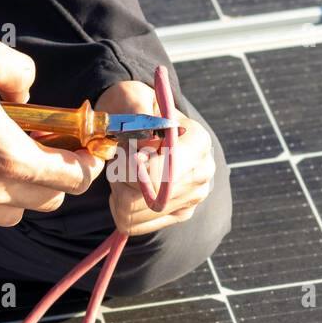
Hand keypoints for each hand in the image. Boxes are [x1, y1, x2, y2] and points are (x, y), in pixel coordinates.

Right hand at [0, 33, 103, 226]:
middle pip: (50, 201)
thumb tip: (26, 91)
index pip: (72, 180)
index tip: (88, 148)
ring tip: (15, 157)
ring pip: (17, 213)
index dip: (89, 164)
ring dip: (27, 191)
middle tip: (53, 147)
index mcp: (8, 158)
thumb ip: (20, 70)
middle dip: (60, 176)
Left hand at [96, 80, 214, 235]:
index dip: (134, 170)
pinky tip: (126, 187)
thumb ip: (135, 114)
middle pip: (148, 199)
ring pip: (136, 214)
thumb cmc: (133, 108)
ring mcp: (193, 197)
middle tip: (120, 160)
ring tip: (122, 171)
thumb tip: (142, 148)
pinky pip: (135, 224)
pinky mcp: (178, 214)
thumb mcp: (130, 98)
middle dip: (123, 181)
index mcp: (197, 142)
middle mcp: (202, 173)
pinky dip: (121, 208)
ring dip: (119, 194)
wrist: (139, 122)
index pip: (164, 175)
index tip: (126, 152)